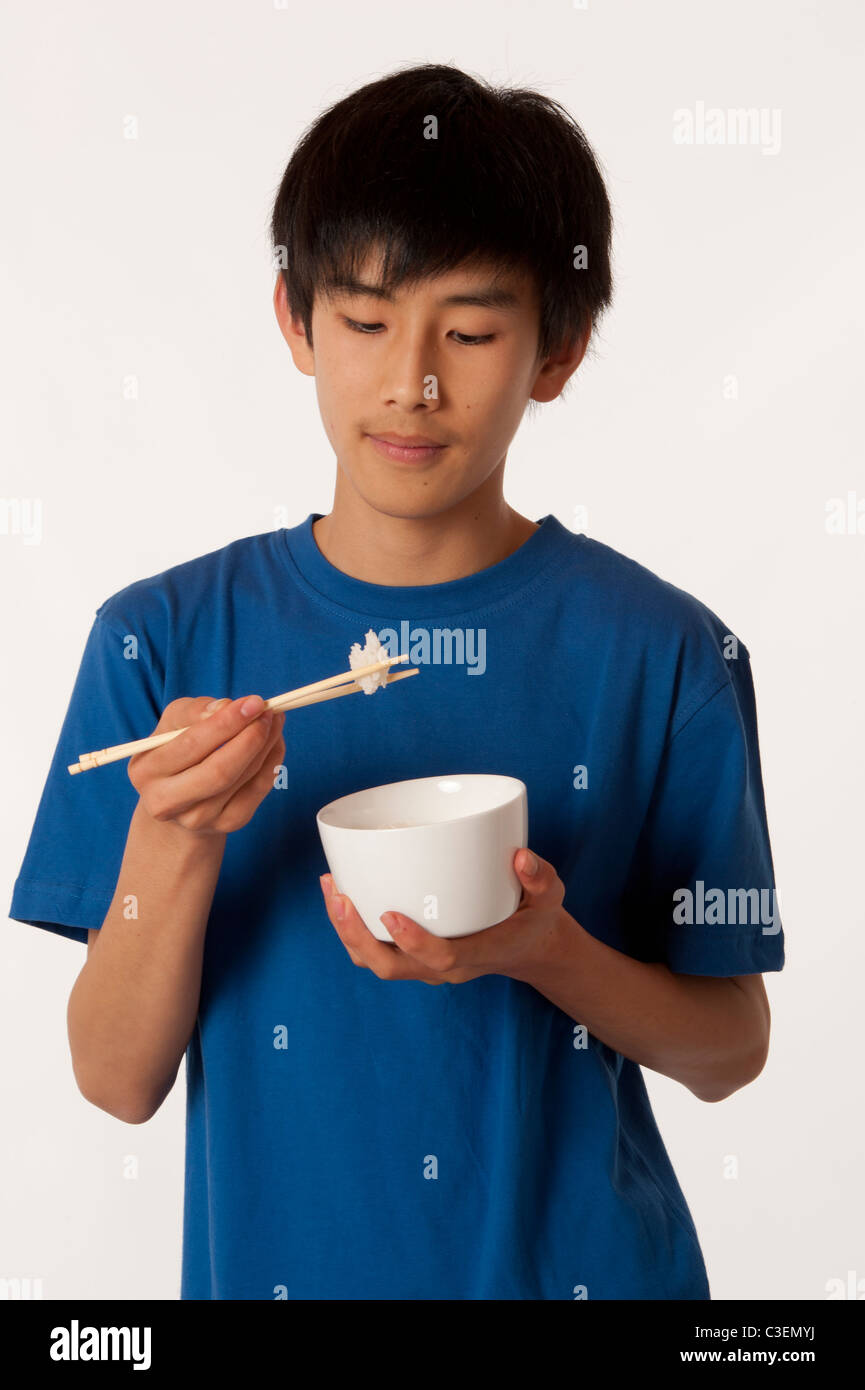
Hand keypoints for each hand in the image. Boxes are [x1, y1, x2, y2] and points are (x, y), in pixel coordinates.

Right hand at [128, 695, 285, 835]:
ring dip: (266, 745)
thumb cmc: (177, 748)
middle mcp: (166, 801)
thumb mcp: (174, 722)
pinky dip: (272, 762)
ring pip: (244, 778)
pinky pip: (258, 790)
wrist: (179, 797)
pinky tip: (274, 742)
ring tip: (274, 720)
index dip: (226, 722)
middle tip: (269, 712)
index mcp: (146, 771)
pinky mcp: (227, 823)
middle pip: (219, 771)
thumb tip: (226, 707)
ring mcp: (198, 818)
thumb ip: (195, 711)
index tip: (254, 702)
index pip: (191, 744)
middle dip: (251, 738)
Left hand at [319, 848, 566, 983]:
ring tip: (332, 889)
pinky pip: (376, 952)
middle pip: (392, 966)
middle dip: (359, 936)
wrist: (528, 946)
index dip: (413, 941)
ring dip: (347, 932)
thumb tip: (520, 857)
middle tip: (342, 898)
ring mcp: (427, 966)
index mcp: (480, 953)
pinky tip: (341, 894)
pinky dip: (352, 929)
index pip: (441, 959)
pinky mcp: (415, 956)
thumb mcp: (550, 898)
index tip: (390, 914)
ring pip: (377, 962)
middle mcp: (446, 967)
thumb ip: (541, 878)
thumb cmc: (534, 917)